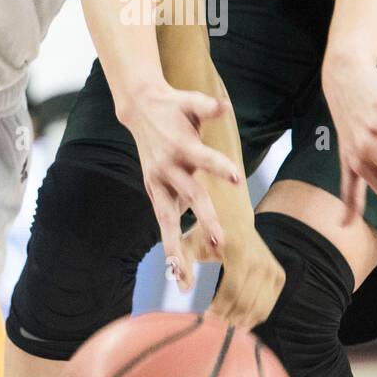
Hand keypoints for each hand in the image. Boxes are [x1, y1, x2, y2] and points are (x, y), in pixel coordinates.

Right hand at [118, 81, 240, 255]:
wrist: (140, 109)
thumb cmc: (173, 106)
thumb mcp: (189, 100)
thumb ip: (207, 105)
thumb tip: (224, 106)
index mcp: (181, 145)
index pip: (203, 158)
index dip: (219, 166)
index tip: (236, 178)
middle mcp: (168, 168)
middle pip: (190, 196)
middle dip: (205, 218)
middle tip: (220, 241)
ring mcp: (158, 182)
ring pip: (167, 220)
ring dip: (175, 248)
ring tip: (182, 277)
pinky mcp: (154, 191)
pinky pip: (163, 222)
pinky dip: (169, 245)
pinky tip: (177, 272)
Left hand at [171, 221, 285, 331]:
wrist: (234, 218)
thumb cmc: (206, 234)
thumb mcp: (188, 243)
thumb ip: (182, 264)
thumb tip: (184, 290)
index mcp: (239, 252)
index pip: (232, 290)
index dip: (219, 308)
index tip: (205, 317)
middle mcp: (259, 261)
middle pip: (246, 302)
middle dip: (229, 318)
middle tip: (214, 324)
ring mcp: (272, 268)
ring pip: (260, 308)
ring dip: (241, 321)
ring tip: (225, 324)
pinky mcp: (278, 275)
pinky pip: (268, 306)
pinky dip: (254, 317)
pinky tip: (239, 319)